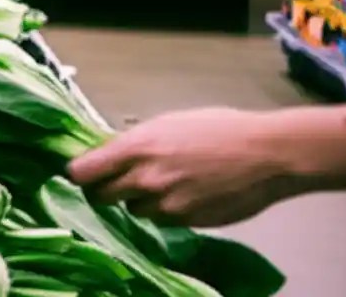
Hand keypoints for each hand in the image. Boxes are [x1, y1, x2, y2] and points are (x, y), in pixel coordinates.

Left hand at [67, 108, 302, 226]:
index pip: (82, 171)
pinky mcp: (186, 223)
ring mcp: (165, 205)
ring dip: (139, 200)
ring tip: (162, 184)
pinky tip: (186, 194)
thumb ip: (136, 141)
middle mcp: (145, 179)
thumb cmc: (219, 128)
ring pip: (133, 209)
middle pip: (100, 196)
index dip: (79, 173)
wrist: (267, 155)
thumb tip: (111, 151)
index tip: (83, 172)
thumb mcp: (168, 123)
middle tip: (115, 181)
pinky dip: (165, 210)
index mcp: (136, 147)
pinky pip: (162, 220)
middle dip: (104, 189)